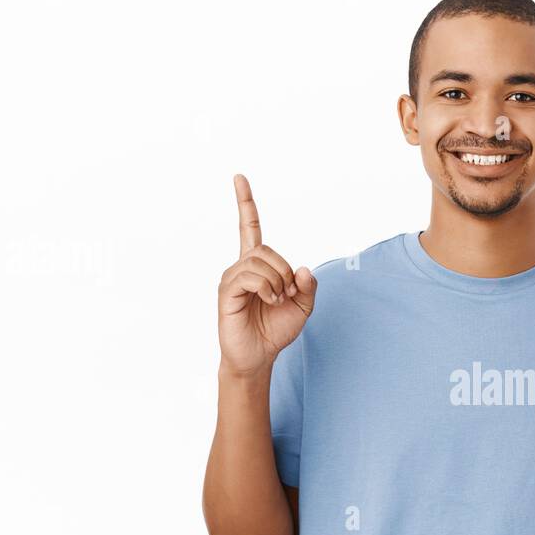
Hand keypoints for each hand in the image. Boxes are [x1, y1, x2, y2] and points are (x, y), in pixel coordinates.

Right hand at [217, 174, 316, 377]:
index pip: (250, 227)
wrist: (259, 356)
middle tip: (288, 294)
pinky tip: (269, 300)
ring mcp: (232, 278)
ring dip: (277, 280)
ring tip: (277, 299)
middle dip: (285, 271)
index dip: (246, 203)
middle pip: (267, 250)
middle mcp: (241, 266)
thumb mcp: (303, 307)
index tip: (239, 177)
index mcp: (258, 265)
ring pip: (260, 261)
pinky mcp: (226, 291)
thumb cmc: (276, 330)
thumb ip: (308, 287)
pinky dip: (267, 287)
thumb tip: (303, 268)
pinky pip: (250, 276)